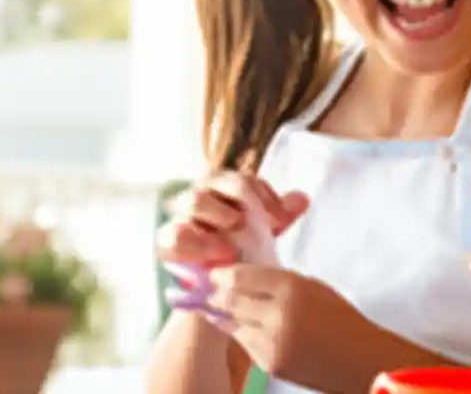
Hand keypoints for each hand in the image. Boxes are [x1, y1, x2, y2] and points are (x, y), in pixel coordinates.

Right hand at [157, 171, 308, 266]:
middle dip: (240, 196)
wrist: (217, 291)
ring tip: (234, 236)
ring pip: (194, 200)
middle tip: (258, 221)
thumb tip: (302, 198)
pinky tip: (217, 256)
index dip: (265, 195)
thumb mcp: (263, 234)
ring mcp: (183, 214)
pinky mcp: (167, 240)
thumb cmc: (241, 253)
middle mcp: (204, 193)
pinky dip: (197, 244)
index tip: (281, 220)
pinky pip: (175, 235)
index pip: (245, 179)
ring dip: (216, 214)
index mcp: (227, 188)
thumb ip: (280, 215)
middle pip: (218, 179)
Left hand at [207, 264, 374, 390]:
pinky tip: (250, 326)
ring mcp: (271, 342)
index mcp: (292, 288)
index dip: (223, 273)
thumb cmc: (340, 318)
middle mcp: (278, 314)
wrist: (360, 360)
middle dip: (217, 294)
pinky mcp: (270, 363)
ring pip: (233, 323)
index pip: (242, 277)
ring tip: (225, 306)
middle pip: (231, 300)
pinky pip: (246, 342)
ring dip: (228, 314)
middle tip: (211, 289)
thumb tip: (245, 276)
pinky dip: (244, 333)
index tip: (215, 272)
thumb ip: (279, 280)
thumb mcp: (313, 286)